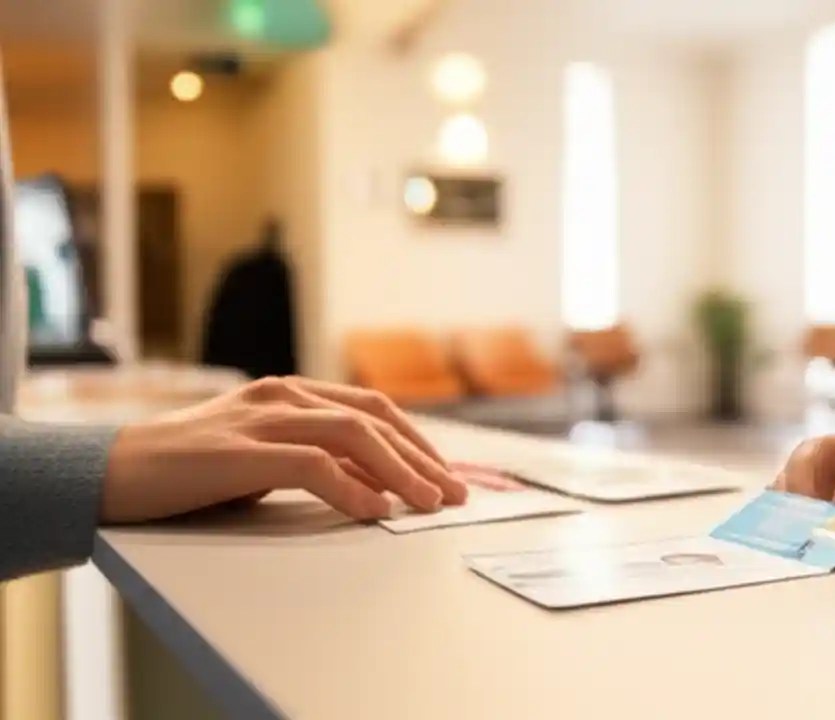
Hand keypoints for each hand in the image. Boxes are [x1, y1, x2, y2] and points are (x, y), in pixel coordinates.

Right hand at [102, 376, 468, 522]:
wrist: (111, 471)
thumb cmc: (191, 470)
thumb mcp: (264, 459)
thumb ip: (315, 461)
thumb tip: (377, 486)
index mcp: (292, 394)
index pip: (372, 410)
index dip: (417, 441)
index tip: (446, 475)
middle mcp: (283, 397)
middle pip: (373, 419)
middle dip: (422, 457)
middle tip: (455, 493)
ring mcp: (260, 420)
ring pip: (351, 436)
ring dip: (399, 471)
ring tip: (429, 503)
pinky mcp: (237, 452)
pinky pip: (309, 465)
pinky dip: (349, 487)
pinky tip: (374, 511)